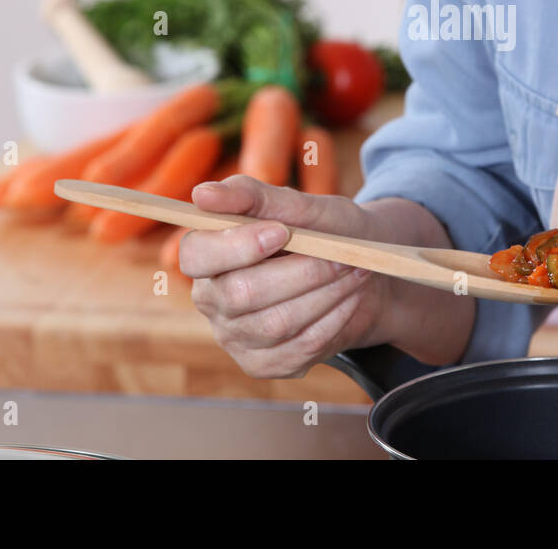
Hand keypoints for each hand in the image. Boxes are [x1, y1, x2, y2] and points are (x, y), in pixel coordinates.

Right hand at [183, 175, 389, 379]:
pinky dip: (334, 318)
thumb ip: (252, 196)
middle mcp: (212, 300)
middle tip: (343, 256)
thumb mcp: (299, 205)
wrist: (360, 271)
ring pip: (276, 323)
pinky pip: (300, 347)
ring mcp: (235, 337)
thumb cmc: (323, 231)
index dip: (237, 246)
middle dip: (302, 272)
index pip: (196, 255)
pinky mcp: (265, 364)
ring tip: (356, 271)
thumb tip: (202, 194)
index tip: (282, 231)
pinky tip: (350, 297)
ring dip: (326, 294)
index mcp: (207, 255)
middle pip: (241, 293)